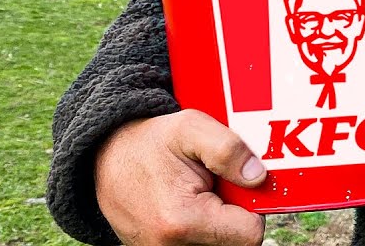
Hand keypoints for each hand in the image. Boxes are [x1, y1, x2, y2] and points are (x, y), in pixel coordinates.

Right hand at [94, 110, 266, 245]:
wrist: (106, 156)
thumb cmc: (150, 142)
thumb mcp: (190, 129)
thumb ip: (228, 149)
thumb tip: (258, 177)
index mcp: (182, 221)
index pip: (250, 234)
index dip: (254, 206)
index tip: (240, 184)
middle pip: (234, 241)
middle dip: (235, 212)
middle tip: (217, 184)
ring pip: (217, 242)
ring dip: (218, 219)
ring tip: (200, 192)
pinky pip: (199, 242)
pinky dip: (203, 224)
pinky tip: (190, 202)